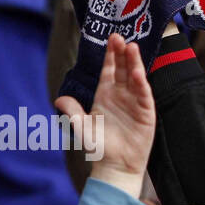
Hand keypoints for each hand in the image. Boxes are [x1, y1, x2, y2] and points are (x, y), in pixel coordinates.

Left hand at [54, 34, 155, 197]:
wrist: (114, 166)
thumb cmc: (98, 147)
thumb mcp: (81, 128)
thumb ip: (72, 112)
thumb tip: (59, 100)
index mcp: (105, 95)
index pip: (109, 70)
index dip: (111, 55)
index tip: (112, 39)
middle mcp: (121, 96)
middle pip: (123, 70)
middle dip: (123, 54)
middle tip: (121, 38)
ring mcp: (134, 104)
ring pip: (135, 79)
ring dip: (134, 64)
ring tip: (132, 48)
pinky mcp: (146, 114)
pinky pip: (143, 96)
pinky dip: (141, 84)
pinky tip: (138, 74)